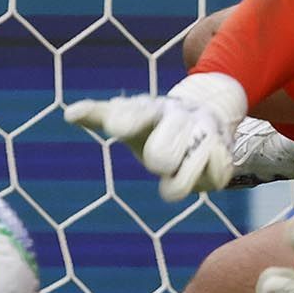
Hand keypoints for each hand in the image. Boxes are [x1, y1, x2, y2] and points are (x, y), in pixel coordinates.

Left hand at [64, 72, 247, 200]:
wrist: (208, 112)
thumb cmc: (156, 123)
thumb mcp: (129, 118)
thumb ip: (98, 114)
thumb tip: (69, 114)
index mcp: (151, 110)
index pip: (138, 114)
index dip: (127, 121)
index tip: (115, 128)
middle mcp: (180, 118)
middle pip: (162, 154)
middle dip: (160, 159)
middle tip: (160, 159)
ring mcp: (204, 133)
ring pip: (188, 172)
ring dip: (179, 181)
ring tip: (174, 178)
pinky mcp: (224, 151)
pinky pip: (217, 176)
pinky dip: (208, 179)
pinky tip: (205, 169)